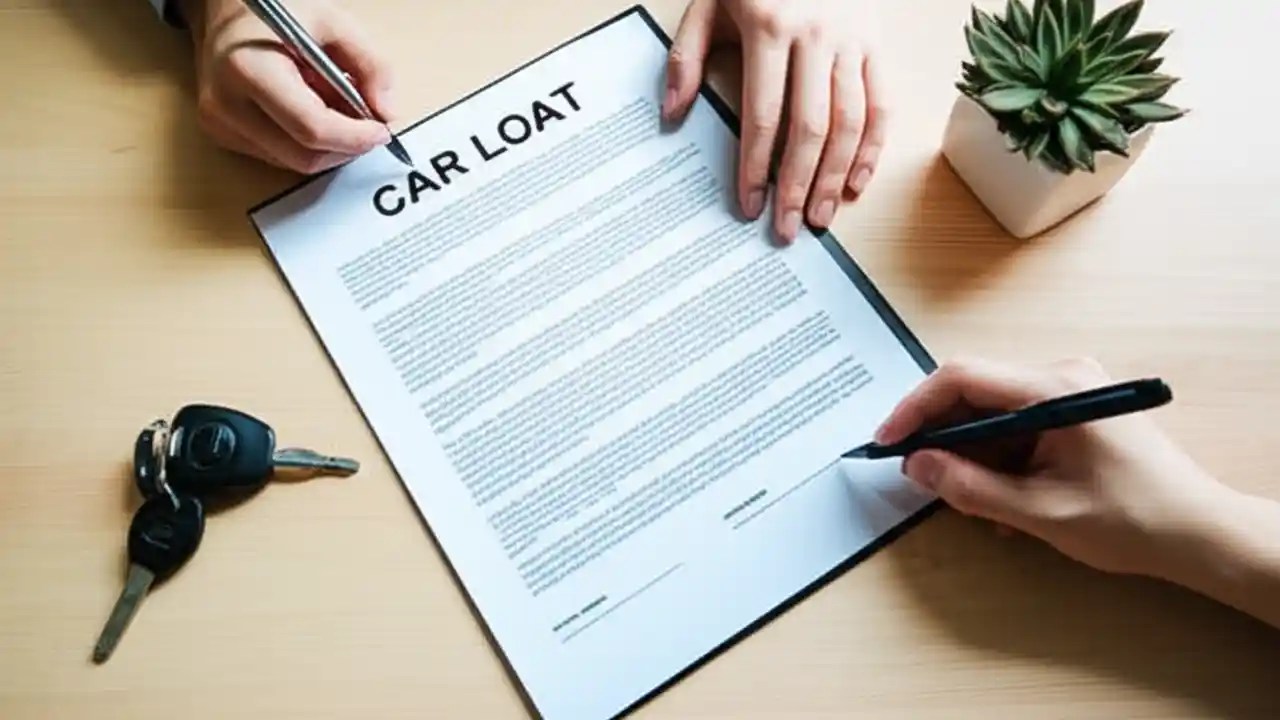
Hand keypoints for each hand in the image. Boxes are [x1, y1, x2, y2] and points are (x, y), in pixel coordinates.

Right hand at [181, 0, 396, 173]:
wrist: (230, 18)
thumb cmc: (279, 14)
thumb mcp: (333, 23)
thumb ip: (370, 65)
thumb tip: (387, 112)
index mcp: (249, 69)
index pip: (312, 127)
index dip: (355, 137)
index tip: (381, 131)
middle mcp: (227, 104)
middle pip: (305, 156)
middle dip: (346, 147)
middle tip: (368, 125)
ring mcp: (221, 126)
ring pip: (296, 162)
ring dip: (329, 145)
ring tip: (334, 106)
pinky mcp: (224, 138)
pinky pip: (281, 157)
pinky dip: (308, 144)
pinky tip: (311, 111)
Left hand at [662, 0, 887, 242]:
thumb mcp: (708, 2)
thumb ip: (686, 57)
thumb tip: (672, 115)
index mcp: (770, 27)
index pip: (763, 115)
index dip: (756, 166)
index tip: (749, 205)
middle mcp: (817, 37)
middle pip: (809, 129)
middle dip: (796, 185)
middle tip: (785, 229)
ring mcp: (853, 41)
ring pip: (849, 123)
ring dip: (834, 177)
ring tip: (817, 217)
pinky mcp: (876, 45)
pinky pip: (881, 105)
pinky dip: (871, 149)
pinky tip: (855, 183)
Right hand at [876, 357, 1230, 578]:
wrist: (1199, 533)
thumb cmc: (1133, 521)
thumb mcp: (1040, 513)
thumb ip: (971, 487)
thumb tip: (917, 465)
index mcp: (1055, 389)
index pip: (963, 378)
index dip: (915, 408)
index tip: (888, 441)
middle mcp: (1062, 375)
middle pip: (975, 392)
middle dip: (942, 437)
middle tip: (920, 476)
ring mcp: (1070, 389)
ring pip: (993, 413)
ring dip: (975, 456)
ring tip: (982, 507)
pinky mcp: (1075, 409)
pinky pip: (1017, 424)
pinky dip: (1001, 459)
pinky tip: (1009, 500)